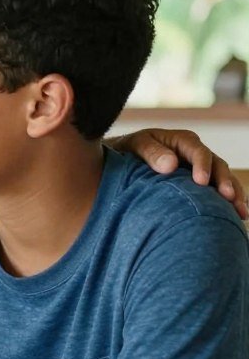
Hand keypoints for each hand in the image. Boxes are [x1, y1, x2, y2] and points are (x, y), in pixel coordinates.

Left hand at [110, 128, 246, 218]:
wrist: (122, 159)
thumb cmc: (128, 150)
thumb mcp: (136, 145)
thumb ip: (151, 153)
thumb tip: (171, 165)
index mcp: (182, 141)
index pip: (199, 152)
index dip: (203, 166)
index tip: (201, 182)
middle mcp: (196, 154)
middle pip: (218, 166)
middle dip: (225, 182)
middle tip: (229, 198)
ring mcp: (200, 169)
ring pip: (223, 180)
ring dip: (234, 195)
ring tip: (241, 213)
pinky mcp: (199, 184)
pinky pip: (217, 192)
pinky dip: (227, 203)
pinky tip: (235, 217)